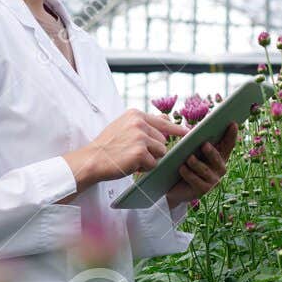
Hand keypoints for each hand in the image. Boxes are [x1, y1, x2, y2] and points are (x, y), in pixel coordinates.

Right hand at [62, 109, 185, 198]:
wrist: (92, 159)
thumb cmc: (108, 145)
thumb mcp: (125, 126)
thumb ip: (145, 123)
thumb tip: (167, 118)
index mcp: (136, 114)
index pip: (163, 121)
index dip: (177, 129)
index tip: (189, 133)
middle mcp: (139, 123)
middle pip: (163, 140)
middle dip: (153, 150)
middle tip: (134, 153)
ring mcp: (140, 137)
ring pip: (161, 152)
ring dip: (150, 159)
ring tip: (132, 158)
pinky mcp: (140, 152)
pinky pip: (154, 163)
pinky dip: (144, 168)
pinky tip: (131, 164)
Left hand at [166, 121, 237, 209]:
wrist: (176, 187)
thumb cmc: (185, 164)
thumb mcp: (192, 151)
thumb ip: (197, 142)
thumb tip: (195, 130)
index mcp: (220, 156)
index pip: (228, 144)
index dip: (231, 135)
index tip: (233, 123)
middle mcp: (220, 169)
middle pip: (217, 158)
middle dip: (211, 151)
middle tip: (204, 144)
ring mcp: (213, 181)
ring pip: (205, 170)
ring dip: (196, 163)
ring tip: (189, 158)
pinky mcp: (204, 190)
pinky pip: (195, 180)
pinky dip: (188, 174)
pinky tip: (182, 168)